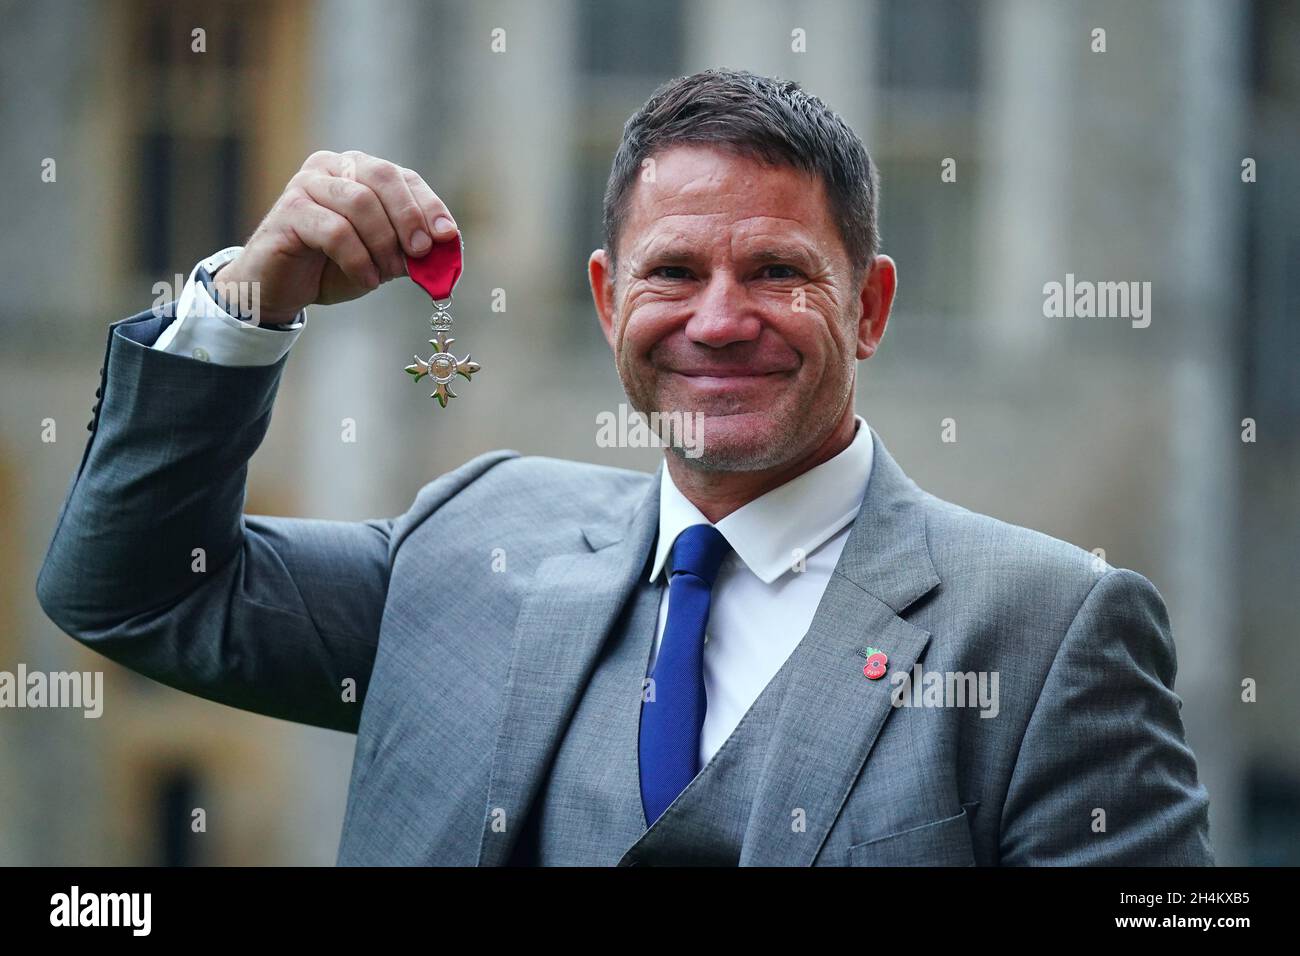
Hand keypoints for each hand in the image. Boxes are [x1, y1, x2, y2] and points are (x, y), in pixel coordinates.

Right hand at [216, 150, 457, 324]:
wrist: (281, 288)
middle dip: (409, 217)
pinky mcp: (290, 211)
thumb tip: (446, 247)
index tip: (446, 236)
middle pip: (382, 177)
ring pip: (360, 202)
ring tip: (388, 273)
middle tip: (420, 252)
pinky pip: (336, 231)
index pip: (402, 177)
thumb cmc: (333, 267)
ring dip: (383, 243)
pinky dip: (358, 259)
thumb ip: (410, 249)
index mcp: (358, 169)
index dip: (428, 205)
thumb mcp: (382, 257)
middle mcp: (332, 167)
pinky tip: (366, 280)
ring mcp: (307, 184)